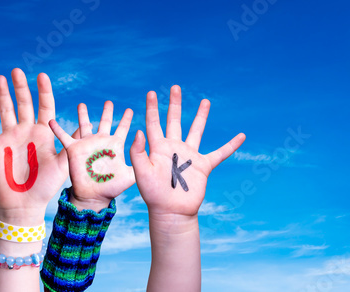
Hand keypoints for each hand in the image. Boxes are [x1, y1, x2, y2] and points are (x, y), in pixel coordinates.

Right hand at [0, 69, 72, 223]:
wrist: (24, 204)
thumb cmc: (46, 186)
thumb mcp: (63, 163)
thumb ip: (70, 144)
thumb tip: (85, 126)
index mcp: (43, 133)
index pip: (44, 105)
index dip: (43, 90)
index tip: (41, 74)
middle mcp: (26, 131)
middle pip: (23, 103)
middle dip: (20, 86)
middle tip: (16, 70)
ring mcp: (9, 136)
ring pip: (4, 109)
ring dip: (1, 94)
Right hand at [49, 100, 134, 210]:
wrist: (93, 196)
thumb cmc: (112, 187)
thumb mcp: (131, 173)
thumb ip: (137, 157)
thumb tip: (141, 135)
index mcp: (115, 146)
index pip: (122, 128)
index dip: (125, 119)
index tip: (129, 109)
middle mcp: (101, 142)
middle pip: (104, 122)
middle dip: (107, 112)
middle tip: (109, 102)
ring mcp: (87, 145)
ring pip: (84, 125)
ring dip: (83, 114)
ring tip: (82, 104)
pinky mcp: (74, 150)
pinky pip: (64, 137)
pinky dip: (57, 129)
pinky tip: (51, 121)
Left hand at [130, 85, 244, 217]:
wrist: (170, 211)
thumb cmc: (152, 194)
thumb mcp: (141, 172)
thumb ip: (138, 151)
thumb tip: (139, 130)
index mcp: (157, 148)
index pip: (153, 123)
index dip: (152, 108)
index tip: (151, 93)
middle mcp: (173, 148)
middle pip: (174, 120)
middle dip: (174, 104)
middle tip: (175, 87)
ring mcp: (189, 155)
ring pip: (196, 130)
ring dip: (200, 116)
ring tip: (205, 101)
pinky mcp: (203, 166)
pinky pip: (220, 153)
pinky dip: (231, 145)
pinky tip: (242, 136)